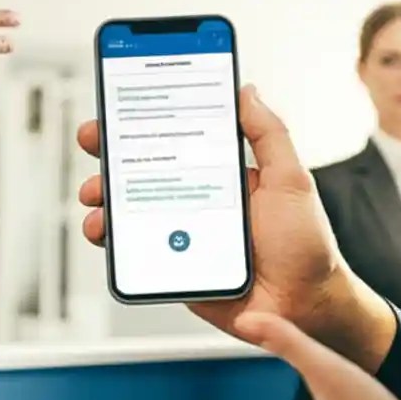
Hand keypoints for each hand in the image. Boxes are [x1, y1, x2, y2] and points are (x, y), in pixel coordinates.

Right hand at [76, 85, 348, 340]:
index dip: (148, 120)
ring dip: (103, 196)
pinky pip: (133, 249)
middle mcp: (196, 199)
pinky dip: (110, 238)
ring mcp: (181, 232)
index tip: (122, 103)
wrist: (303, 309)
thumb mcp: (292, 180)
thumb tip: (247, 91)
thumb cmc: (306, 246)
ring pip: (129, 208)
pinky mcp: (171, 264)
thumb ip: (269, 135)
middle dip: (110, 152)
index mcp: (222, 174)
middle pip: (143, 169)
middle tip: (94, 140)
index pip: (178, 137)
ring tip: (96, 194)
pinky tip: (104, 231)